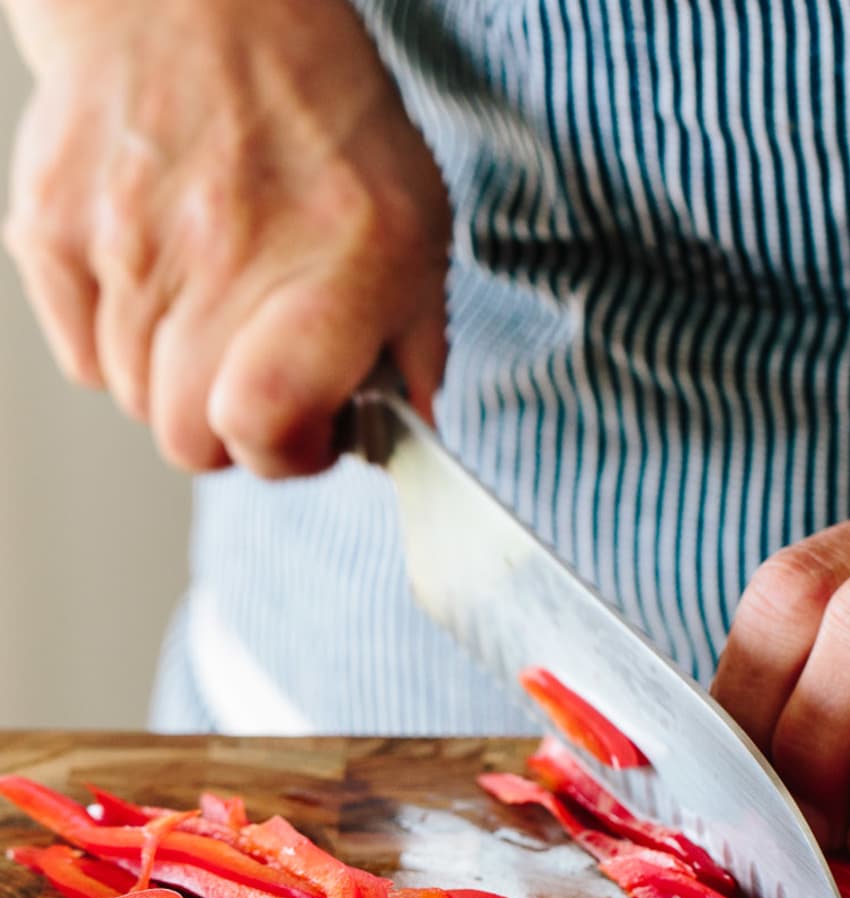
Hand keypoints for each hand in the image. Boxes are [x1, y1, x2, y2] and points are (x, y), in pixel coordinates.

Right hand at [2, 0, 448, 475]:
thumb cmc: (318, 110)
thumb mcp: (414, 223)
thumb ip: (417, 342)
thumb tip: (407, 428)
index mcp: (329, 269)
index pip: (265, 423)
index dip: (287, 455)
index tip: (308, 438)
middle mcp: (220, 261)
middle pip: (190, 439)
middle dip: (233, 435)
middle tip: (262, 393)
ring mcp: (123, 247)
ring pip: (137, 401)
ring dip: (180, 387)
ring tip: (217, 319)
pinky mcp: (51, 230)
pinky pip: (83, 357)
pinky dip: (123, 347)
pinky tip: (165, 292)